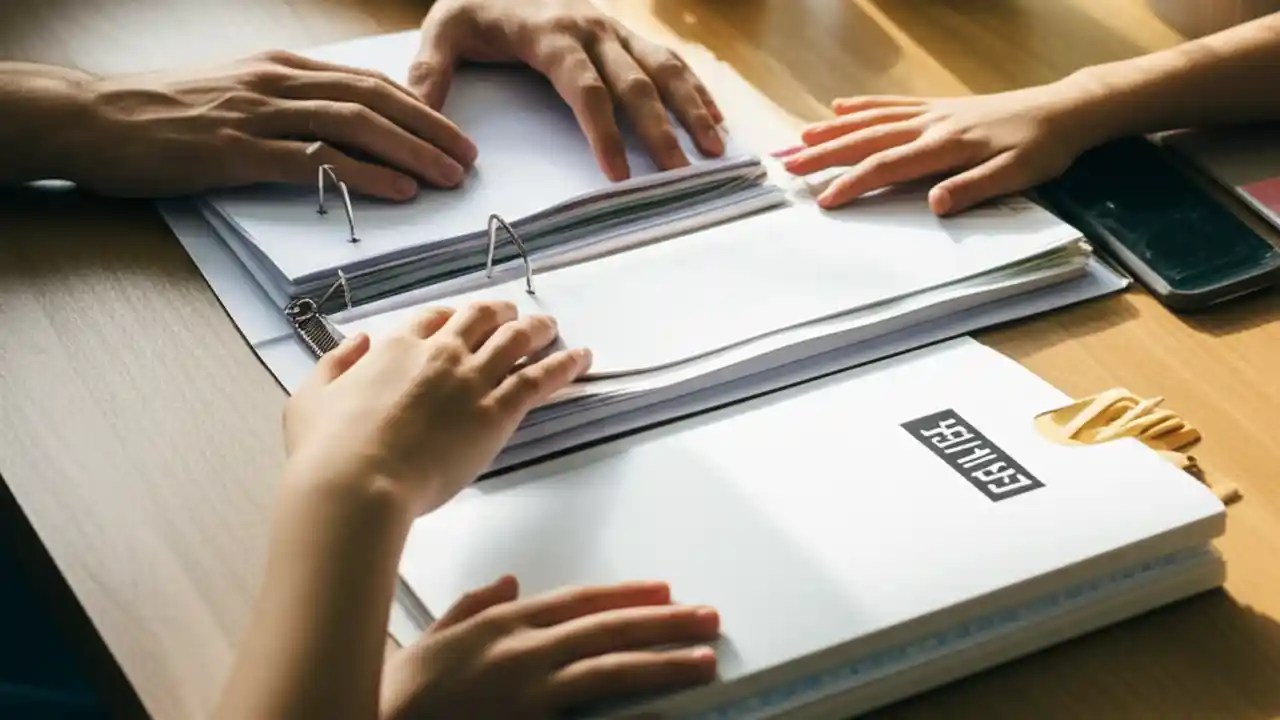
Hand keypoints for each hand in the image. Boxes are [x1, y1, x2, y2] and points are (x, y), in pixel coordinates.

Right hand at [62, 51, 476, 198]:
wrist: (92, 117)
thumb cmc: (164, 112)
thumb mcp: (235, 93)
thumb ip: (286, 104)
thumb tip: (338, 127)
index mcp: (281, 67)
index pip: (367, 82)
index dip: (419, 107)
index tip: (453, 132)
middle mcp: (277, 83)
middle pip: (374, 100)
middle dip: (430, 129)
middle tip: (468, 158)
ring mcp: (257, 115)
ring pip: (354, 126)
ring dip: (410, 152)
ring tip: (448, 177)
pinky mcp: (236, 152)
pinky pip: (314, 162)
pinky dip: (363, 176)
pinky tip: (397, 192)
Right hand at [283, 301, 591, 514]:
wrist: (357, 483)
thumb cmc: (327, 451)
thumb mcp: (309, 399)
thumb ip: (334, 365)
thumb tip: (357, 344)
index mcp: (395, 348)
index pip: (432, 318)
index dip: (451, 315)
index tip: (461, 317)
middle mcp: (439, 354)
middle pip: (480, 318)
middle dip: (499, 313)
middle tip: (513, 314)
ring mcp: (471, 380)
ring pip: (515, 341)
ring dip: (535, 329)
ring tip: (550, 325)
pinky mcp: (497, 411)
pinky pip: (540, 378)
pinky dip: (564, 363)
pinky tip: (581, 356)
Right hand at [381, 576, 718, 718]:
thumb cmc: (397, 698)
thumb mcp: (431, 642)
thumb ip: (472, 608)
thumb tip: (510, 580)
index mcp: (501, 624)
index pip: (579, 602)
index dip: (626, 596)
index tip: (664, 591)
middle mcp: (522, 649)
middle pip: (607, 628)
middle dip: (662, 622)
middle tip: (707, 617)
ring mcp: (528, 690)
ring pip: (609, 667)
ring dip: (661, 660)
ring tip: (703, 657)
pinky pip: (589, 713)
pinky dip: (626, 710)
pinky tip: (659, 710)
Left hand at [410, 0, 724, 180]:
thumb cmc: (475, 4)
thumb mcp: (443, 30)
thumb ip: (431, 72)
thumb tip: (419, 115)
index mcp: (551, 34)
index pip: (585, 88)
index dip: (603, 131)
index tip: (618, 173)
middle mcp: (592, 29)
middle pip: (635, 84)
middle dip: (660, 131)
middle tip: (679, 174)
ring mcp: (615, 30)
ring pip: (663, 68)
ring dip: (692, 108)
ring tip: (715, 147)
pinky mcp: (626, 34)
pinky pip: (669, 59)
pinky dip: (695, 89)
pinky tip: (714, 119)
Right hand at [783, 81, 1102, 214]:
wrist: (1065, 110)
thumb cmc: (1043, 148)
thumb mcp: (1018, 175)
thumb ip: (974, 188)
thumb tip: (934, 204)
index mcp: (946, 146)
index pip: (889, 166)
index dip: (854, 184)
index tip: (825, 200)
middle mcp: (931, 124)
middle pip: (868, 139)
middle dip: (826, 154)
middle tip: (789, 167)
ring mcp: (932, 112)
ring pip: (873, 120)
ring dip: (834, 130)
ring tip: (800, 140)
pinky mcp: (939, 107)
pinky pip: (893, 104)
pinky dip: (864, 105)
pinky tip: (840, 107)